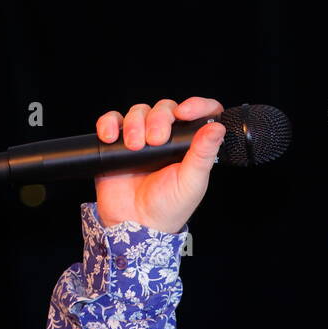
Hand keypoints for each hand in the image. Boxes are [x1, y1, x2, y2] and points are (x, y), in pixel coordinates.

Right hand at [94, 96, 225, 233]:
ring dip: (135, 123)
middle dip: (159, 119)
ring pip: (139, 111)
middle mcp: (166, 139)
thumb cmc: (168, 208)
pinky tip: (111, 137)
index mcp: (188, 146)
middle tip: (155, 142)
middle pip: (165, 108)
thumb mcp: (191, 182)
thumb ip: (203, 154)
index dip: (196, 105)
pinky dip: (109, 123)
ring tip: (135, 146)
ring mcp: (141, 139)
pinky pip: (113, 121)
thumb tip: (218, 127)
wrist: (135, 224)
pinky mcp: (118, 144)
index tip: (185, 111)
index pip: (199, 113)